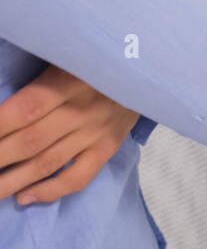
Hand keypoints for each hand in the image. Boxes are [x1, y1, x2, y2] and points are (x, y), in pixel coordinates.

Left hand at [0, 64, 139, 205]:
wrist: (150, 66)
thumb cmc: (98, 55)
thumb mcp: (70, 50)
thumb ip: (42, 69)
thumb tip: (8, 98)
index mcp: (70, 78)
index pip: (26, 108)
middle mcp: (83, 109)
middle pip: (30, 140)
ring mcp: (96, 132)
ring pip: (47, 163)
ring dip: (11, 180)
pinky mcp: (107, 147)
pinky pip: (77, 177)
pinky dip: (50, 191)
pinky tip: (25, 197)